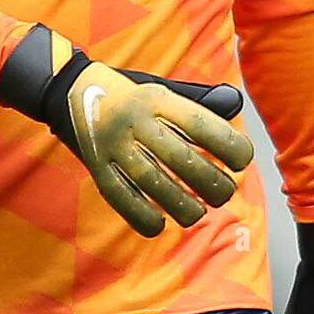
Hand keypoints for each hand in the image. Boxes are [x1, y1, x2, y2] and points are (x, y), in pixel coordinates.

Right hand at [0, 24, 253, 236]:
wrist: (72, 90)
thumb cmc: (132, 97)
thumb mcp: (163, 89)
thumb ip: (198, 102)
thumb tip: (236, 105)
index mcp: (157, 99)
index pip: (200, 124)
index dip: (228, 145)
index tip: (241, 161)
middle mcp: (136, 121)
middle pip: (180, 158)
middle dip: (211, 183)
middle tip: (223, 193)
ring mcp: (113, 146)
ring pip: (152, 183)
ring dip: (183, 206)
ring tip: (198, 212)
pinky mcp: (96, 167)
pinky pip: (120, 198)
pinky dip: (142, 217)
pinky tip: (160, 224)